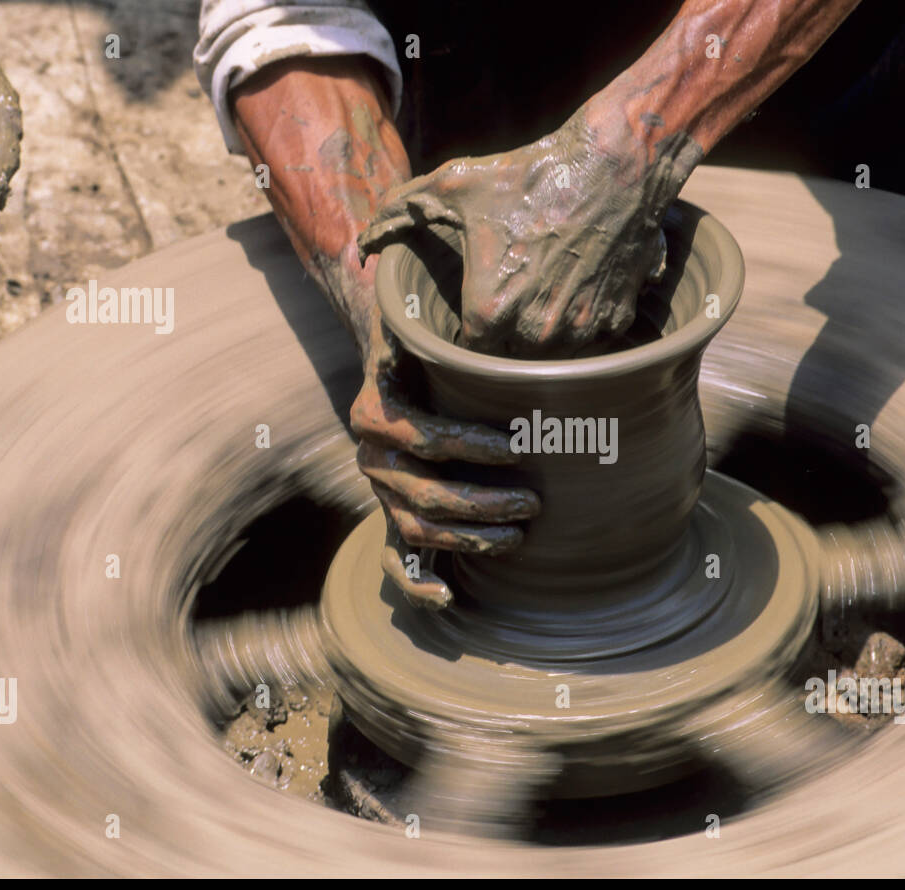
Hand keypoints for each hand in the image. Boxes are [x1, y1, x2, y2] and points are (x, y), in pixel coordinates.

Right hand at [349, 306, 540, 608]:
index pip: (425, 438)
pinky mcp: (391, 512)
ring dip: (468, 541)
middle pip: (424, 493)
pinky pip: (394, 561)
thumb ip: (425, 302)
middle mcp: (370, 455)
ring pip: (416, 528)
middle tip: (534, 503)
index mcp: (374, 410)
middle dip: (482, 503)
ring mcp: (379, 489)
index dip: (473, 447)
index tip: (522, 448)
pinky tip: (450, 600)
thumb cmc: (421, 336)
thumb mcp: (416, 311)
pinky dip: (419, 585)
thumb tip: (441, 274)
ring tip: (519, 539)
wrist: (395, 363)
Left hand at [357, 108, 678, 357]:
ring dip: (544, 336)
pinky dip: (582, 324)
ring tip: (544, 293)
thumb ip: (400, 213)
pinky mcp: (615, 323)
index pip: (470, 352)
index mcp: (489, 311)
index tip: (474, 318)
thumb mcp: (455, 186)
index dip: (470, 335)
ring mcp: (579, 332)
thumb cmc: (529, 175)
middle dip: (507, 336)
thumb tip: (364, 241)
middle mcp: (534, 334)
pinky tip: (578, 288)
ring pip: (551, 356)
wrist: (613, 165)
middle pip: (511, 358)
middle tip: (511, 299)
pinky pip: (589, 342)